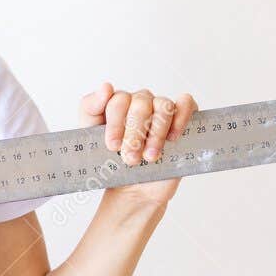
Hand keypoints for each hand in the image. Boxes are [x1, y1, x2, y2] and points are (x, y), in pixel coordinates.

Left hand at [78, 82, 198, 207]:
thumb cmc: (112, 162)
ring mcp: (161, 110)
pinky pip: (186, 104)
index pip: (117, 100)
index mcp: (117, 103)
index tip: (112, 146)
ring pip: (163, 106)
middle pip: (140, 103)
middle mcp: (140, 102)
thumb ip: (90, 108)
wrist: (133, 189)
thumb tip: (105, 86)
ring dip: (156, 133)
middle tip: (129, 157)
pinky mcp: (181, 120)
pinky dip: (181, 118)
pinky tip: (172, 138)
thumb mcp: (90, 138)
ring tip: (149, 157)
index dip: (115, 123)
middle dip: (134, 133)